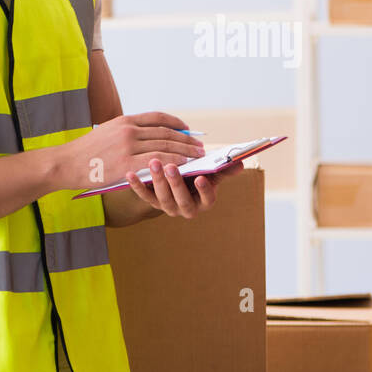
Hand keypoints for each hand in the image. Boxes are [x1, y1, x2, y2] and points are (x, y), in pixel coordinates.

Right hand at [56, 111, 203, 189]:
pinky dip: (174, 162)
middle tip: (199, 146)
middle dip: (186, 139)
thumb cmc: (85, 152)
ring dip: (185, 151)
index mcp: (124, 120)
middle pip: (166, 132)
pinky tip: (184, 166)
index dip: (176, 123)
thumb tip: (148, 139)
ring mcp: (128, 145)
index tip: (188, 130)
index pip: (158, 117)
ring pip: (165, 146)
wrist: (65, 163)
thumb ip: (127, 133)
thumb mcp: (106, 133)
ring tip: (197, 157)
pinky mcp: (127, 162)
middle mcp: (129, 129)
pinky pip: (157, 161)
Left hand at [126, 158, 243, 219]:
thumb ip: (224, 169)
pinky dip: (137, 186)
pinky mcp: (153, 201)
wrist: (178, 180)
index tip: (201, 177)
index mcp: (204, 201)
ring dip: (157, 181)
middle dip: (176, 183)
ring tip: (154, 163)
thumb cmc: (198, 174)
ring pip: (163, 198)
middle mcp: (186, 208)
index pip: (208, 199)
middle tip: (171, 166)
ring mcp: (168, 206)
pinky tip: (131, 174)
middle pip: (182, 199)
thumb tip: (240, 163)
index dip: (205, 190)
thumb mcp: (211, 172)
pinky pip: (144, 196)